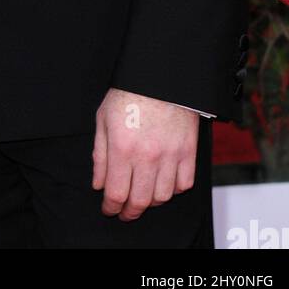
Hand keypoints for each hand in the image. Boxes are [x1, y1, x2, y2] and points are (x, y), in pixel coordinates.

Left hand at [93, 87, 199, 220]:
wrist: (160, 76)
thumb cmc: (129, 94)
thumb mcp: (103, 119)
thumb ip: (100, 155)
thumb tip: (99, 184)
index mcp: (122, 147)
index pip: (116, 192)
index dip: (111, 207)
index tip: (109, 209)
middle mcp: (147, 156)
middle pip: (140, 201)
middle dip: (130, 212)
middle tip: (125, 212)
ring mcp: (170, 155)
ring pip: (162, 197)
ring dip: (151, 202)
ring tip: (143, 197)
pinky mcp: (188, 151)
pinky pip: (184, 184)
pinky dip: (173, 190)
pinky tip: (163, 184)